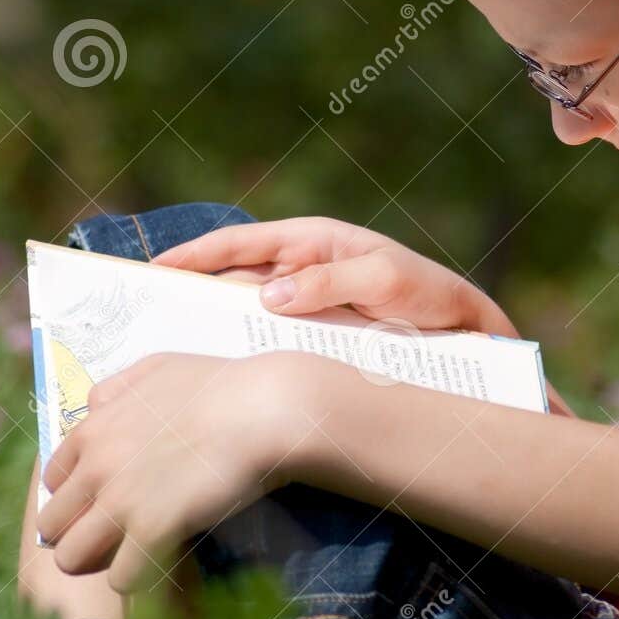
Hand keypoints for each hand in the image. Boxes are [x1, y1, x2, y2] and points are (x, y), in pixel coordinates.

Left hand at [38, 352, 296, 592]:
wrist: (265, 409)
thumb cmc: (222, 385)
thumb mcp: (159, 368)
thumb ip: (118, 388)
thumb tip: (96, 406)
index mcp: (93, 430)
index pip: (54, 481)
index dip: (78, 496)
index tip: (106, 502)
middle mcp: (96, 468)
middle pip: (54, 525)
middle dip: (81, 533)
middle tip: (118, 536)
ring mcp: (122, 501)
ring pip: (73, 558)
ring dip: (101, 562)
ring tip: (135, 556)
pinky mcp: (153, 530)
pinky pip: (122, 578)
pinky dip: (140, 578)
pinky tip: (163, 562)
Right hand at [154, 216, 514, 334]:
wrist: (469, 330)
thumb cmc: (429, 295)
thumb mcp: (382, 282)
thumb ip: (328, 284)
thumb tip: (267, 295)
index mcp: (313, 241)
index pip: (241, 244)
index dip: (195, 256)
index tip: (153, 270)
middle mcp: (305, 268)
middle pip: (235, 279)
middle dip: (192, 295)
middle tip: (148, 319)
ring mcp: (310, 302)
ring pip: (250, 313)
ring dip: (218, 329)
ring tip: (176, 355)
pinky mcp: (320, 333)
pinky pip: (274, 339)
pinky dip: (250, 352)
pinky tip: (232, 377)